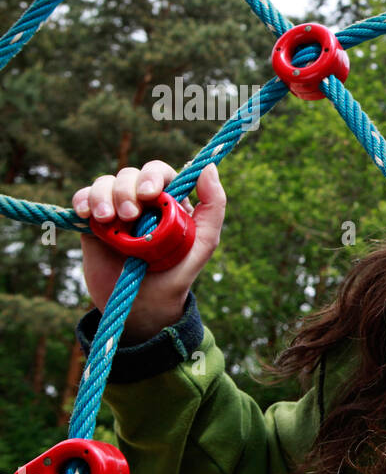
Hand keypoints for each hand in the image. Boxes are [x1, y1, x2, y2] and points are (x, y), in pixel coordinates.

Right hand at [73, 161, 225, 343]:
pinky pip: (83, 199)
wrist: (144, 306)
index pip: (160, 173)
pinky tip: (86, 215)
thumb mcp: (204, 242)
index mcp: (169, 202)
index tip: (149, 194)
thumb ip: (213, 206)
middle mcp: (143, 202)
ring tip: (107, 220)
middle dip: (126, 188)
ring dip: (103, 195)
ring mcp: (117, 210)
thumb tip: (209, 166)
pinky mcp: (94, 223)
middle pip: (130, 174)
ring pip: (105, 183)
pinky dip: (82, 200)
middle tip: (129, 215)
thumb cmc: (177, 273)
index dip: (153, 176)